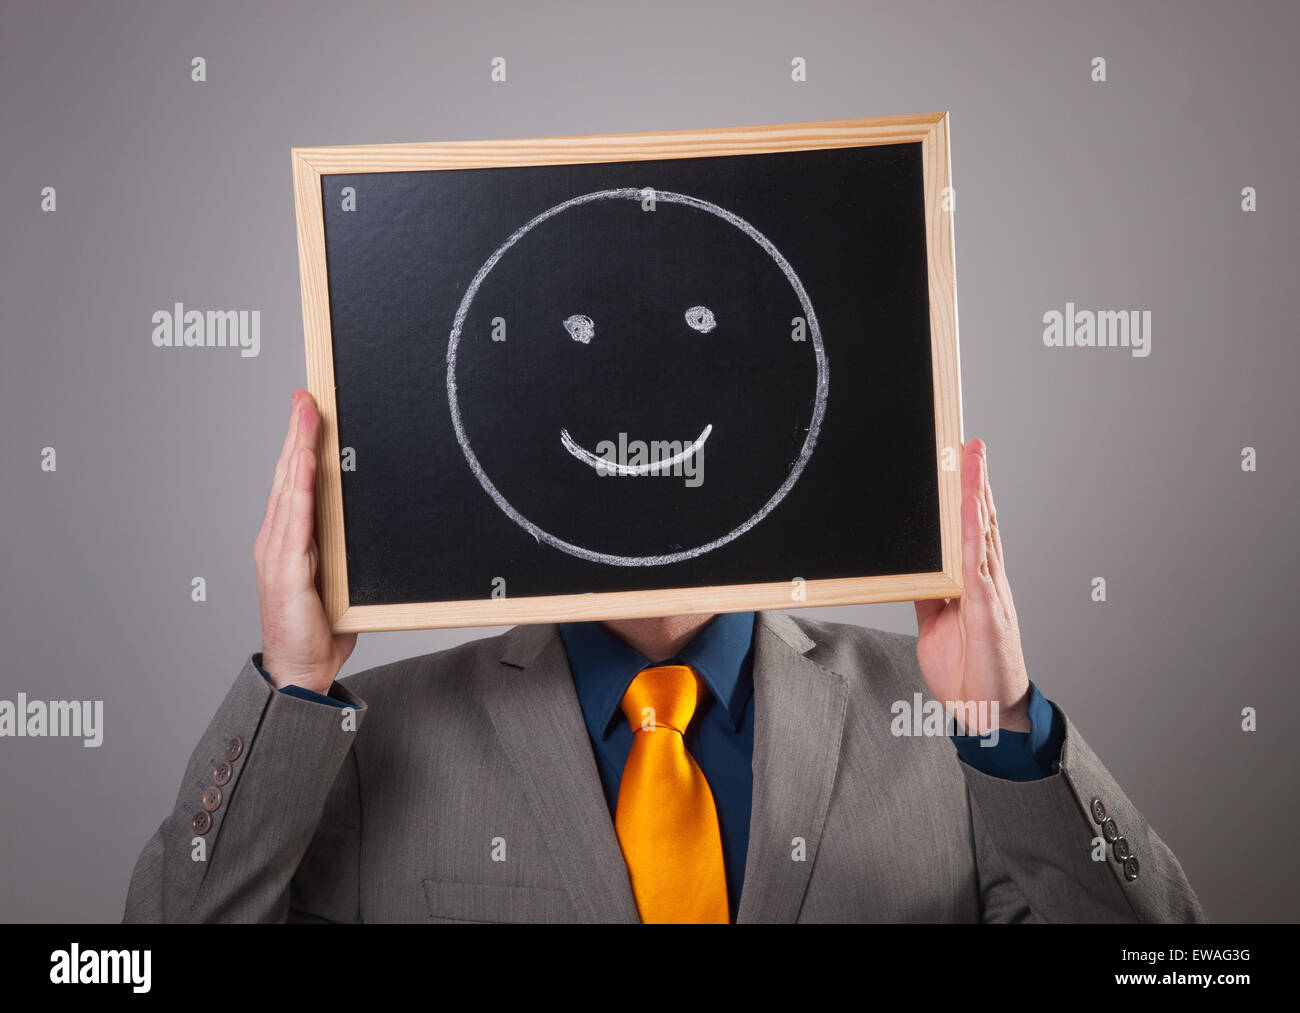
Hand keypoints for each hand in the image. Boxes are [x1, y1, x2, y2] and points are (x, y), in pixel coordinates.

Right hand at [255, 390, 356, 693]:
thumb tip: (362, 526)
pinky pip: (296, 524)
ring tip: (307, 416)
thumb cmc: (318, 628)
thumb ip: (343, 550)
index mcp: (289, 539)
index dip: (299, 443)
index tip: (308, 409)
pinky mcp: (288, 571)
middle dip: (297, 433)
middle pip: (288, 476)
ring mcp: (279, 553)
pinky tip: (306, 469)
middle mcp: (278, 540)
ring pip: (290, 490)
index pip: (294, 482)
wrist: (301, 669)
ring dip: (298, 451)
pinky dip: (301, 493)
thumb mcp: (337, 579)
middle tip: (307, 396)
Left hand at [914, 438, 1031, 733]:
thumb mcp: (936, 626)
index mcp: (975, 582)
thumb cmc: (969, 670)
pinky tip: (968, 506)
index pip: (971, 529)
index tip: (962, 462)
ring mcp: (990, 591)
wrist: (987, 711)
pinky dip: (971, 532)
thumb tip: (914, 575)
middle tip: (969, 442)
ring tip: (971, 457)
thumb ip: (929, 596)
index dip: (968, 495)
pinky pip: (977, 562)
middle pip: (981, 520)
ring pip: (983, 531)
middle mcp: (986, 579)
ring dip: (976, 493)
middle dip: (975, 480)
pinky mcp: (987, 608)